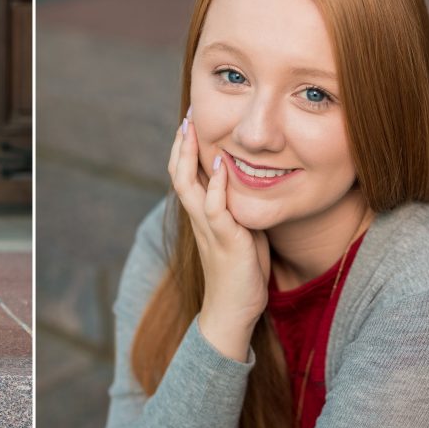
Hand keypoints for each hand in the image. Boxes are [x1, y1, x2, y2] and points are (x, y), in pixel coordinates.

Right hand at [168, 112, 270, 358]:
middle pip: (179, 173)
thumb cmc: (239, 273)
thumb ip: (238, 210)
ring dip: (190, 156)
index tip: (191, 122)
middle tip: (188, 116)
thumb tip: (249, 188)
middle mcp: (199, 218)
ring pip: (188, 185)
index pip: (186, 175)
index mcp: (202, 215)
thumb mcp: (241, 232)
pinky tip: (224, 164)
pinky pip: (215, 208)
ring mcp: (209, 228)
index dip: (185, 149)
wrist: (232, 311)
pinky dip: (218, 185)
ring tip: (191, 130)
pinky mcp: (224, 239)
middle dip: (182, 144)